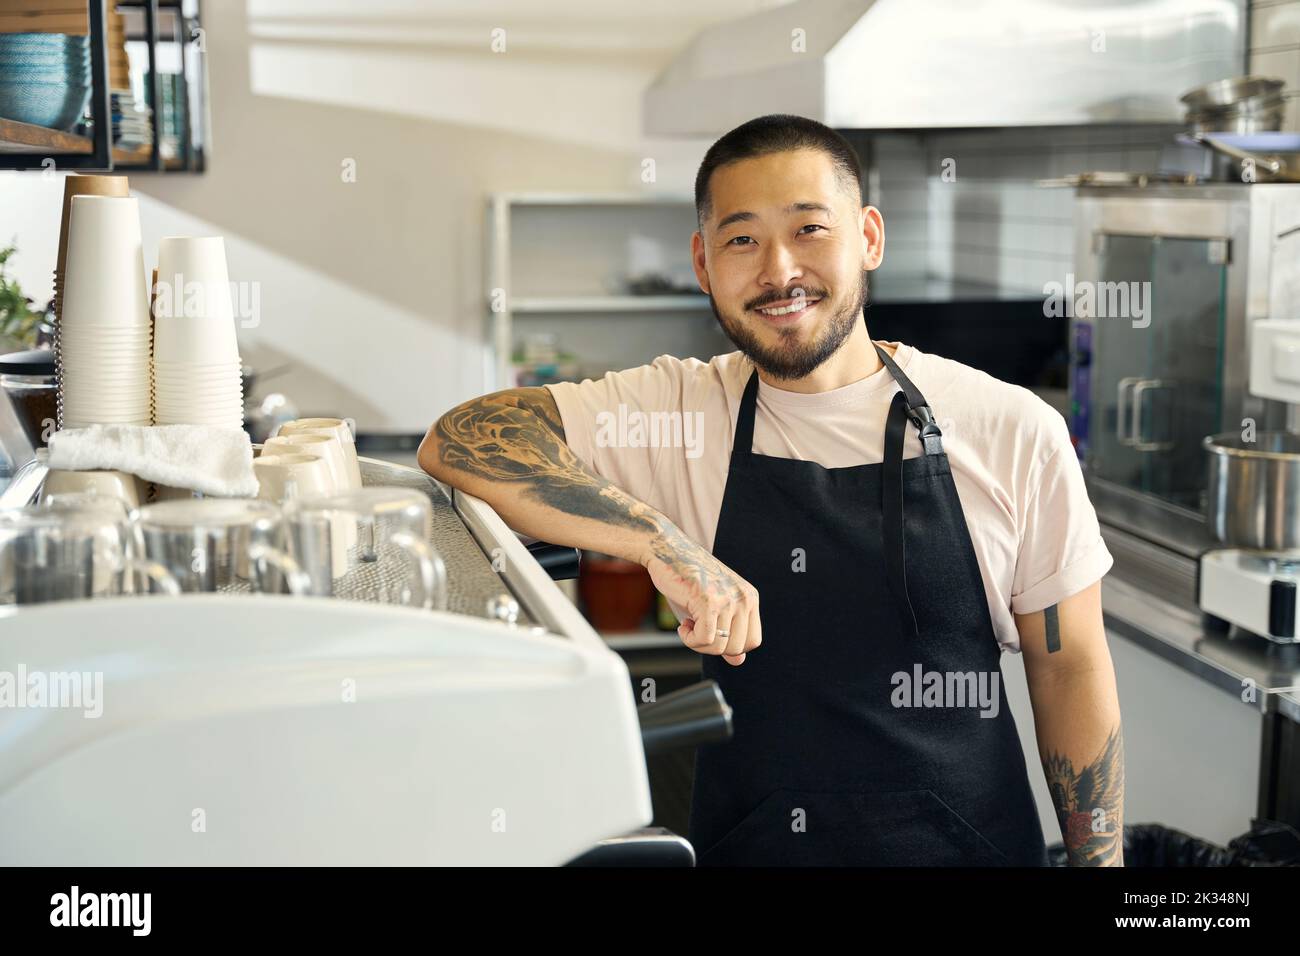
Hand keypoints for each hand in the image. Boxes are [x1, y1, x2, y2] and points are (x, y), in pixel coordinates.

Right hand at [643, 534, 761, 664]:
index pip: (753, 641)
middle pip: (738, 649)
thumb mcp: (711, 610)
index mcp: (749, 598)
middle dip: (713, 648)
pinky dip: (689, 640)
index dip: (729, 646)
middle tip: (695, 629)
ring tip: (688, 624)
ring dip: (697, 643)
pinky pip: (705, 640)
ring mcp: (728, 599)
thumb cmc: (687, 581)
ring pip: (719, 647)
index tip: (710, 632)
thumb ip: (727, 634)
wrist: (667, 551)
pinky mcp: (709, 601)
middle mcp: (744, 598)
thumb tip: (739, 661)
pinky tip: (682, 625)